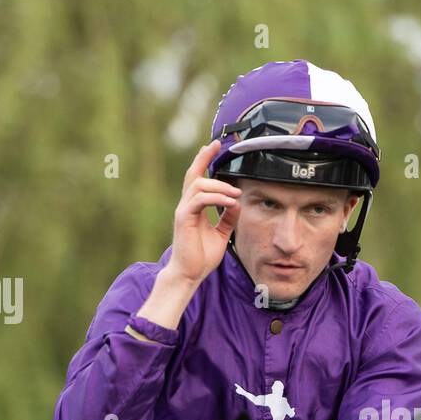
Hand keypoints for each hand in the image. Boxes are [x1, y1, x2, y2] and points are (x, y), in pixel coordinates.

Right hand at [167, 141, 241, 286]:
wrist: (189, 274)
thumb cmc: (202, 256)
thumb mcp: (221, 234)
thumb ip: (228, 218)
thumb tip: (236, 203)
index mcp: (195, 208)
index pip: (198, 179)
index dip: (204, 160)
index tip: (213, 146)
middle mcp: (187, 206)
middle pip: (193, 174)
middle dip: (203, 157)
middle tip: (216, 145)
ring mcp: (184, 211)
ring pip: (199, 185)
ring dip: (219, 186)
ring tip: (235, 194)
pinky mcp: (184, 219)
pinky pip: (200, 200)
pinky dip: (216, 198)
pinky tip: (230, 202)